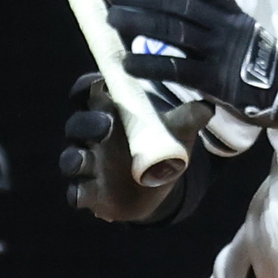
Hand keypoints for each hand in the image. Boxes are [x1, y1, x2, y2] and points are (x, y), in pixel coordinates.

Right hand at [61, 74, 212, 220]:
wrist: (160, 189)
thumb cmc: (162, 148)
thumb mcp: (177, 132)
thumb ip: (189, 118)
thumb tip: (208, 107)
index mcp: (109, 113)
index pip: (87, 93)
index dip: (87, 87)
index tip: (99, 84)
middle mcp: (93, 137)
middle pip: (76, 124)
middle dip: (86, 123)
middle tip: (107, 124)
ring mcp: (88, 165)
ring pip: (69, 158)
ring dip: (74, 158)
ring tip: (86, 160)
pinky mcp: (89, 193)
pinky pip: (74, 193)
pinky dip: (77, 193)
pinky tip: (86, 192)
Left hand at [106, 0, 277, 134]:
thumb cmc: (265, 68)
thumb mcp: (245, 35)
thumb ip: (217, 26)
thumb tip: (184, 18)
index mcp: (232, 13)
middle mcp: (224, 26)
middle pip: (177, 4)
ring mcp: (219, 51)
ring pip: (173, 31)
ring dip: (139, 23)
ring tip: (112, 19)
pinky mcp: (214, 79)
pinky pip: (176, 68)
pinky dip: (149, 64)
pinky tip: (126, 62)